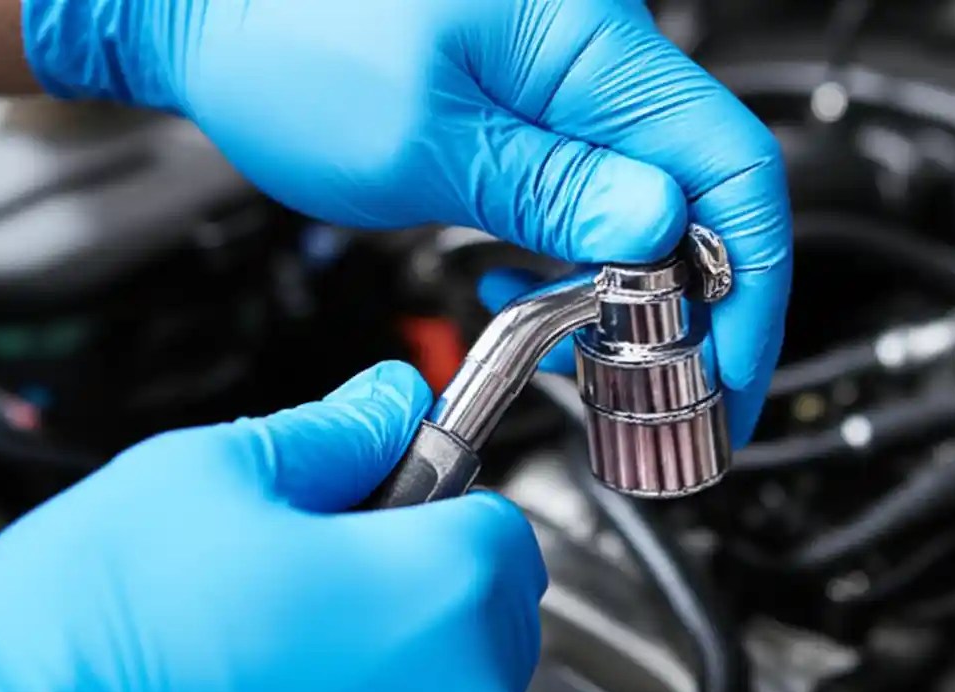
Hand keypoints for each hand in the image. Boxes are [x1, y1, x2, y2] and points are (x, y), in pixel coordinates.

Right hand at [0, 362, 545, 691]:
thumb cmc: (97, 631)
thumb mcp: (216, 475)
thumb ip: (335, 432)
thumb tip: (389, 400)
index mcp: (439, 591)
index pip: (503, 519)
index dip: (443, 486)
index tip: (394, 478)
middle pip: (490, 599)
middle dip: (422, 557)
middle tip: (320, 546)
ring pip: (451, 669)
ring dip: (395, 632)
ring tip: (285, 619)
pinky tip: (282, 675)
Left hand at [23, 0, 792, 444]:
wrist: (208, 8)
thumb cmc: (285, 40)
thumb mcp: (422, 139)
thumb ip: (551, 188)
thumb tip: (660, 232)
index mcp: (589, 42)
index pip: (730, 166)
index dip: (746, 283)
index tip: (729, 370)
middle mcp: (597, 52)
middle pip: (705, 190)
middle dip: (698, 303)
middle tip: (666, 390)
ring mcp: (569, 80)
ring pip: (655, 200)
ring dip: (641, 290)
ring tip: (599, 354)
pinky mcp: (535, 107)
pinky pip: (596, 187)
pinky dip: (585, 256)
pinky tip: (541, 287)